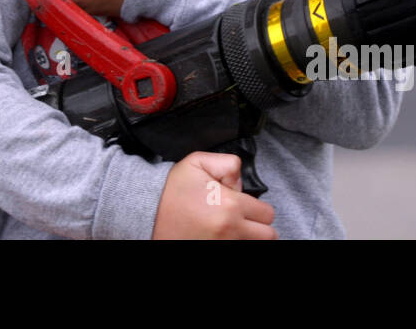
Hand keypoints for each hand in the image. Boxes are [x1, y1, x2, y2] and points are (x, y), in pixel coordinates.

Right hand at [152, 152, 276, 239]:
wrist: (147, 213)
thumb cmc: (172, 190)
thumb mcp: (196, 162)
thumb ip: (226, 163)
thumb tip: (240, 179)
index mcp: (229, 205)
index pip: (267, 213)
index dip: (257, 207)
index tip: (243, 205)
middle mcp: (230, 230)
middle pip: (268, 235)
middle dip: (259, 226)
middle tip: (243, 219)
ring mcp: (223, 245)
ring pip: (254, 244)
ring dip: (249, 237)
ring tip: (232, 228)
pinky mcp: (214, 253)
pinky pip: (237, 249)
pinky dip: (235, 242)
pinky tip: (222, 235)